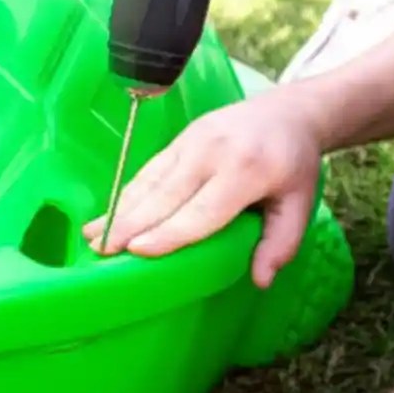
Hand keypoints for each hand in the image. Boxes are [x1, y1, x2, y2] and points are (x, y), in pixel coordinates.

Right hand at [82, 89, 329, 287]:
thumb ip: (282, 242)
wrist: (288, 111)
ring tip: (92, 235)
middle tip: (101, 249)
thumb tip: (261, 280)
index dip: (168, 232)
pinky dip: (126, 194)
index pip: (201, 210)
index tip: (137, 251)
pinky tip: (108, 213)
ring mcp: (192, 142)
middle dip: (129, 225)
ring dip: (118, 210)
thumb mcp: (301, 204)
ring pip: (149, 181)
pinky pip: (149, 170)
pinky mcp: (179, 139)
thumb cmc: (292, 164)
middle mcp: (213, 153)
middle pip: (164, 196)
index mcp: (247, 171)